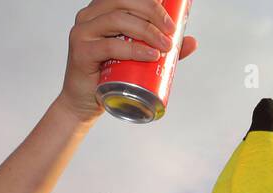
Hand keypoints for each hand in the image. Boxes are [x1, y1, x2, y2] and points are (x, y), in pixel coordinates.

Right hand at [58, 0, 198, 122]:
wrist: (86, 103)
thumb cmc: (110, 77)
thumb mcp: (139, 58)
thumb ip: (161, 47)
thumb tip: (191, 41)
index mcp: (102, 11)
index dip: (151, 3)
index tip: (171, 21)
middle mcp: (90, 16)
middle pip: (123, 2)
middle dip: (152, 13)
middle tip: (171, 32)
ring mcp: (83, 32)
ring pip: (118, 20)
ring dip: (146, 31)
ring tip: (164, 46)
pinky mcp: (81, 51)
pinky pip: (110, 46)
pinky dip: (133, 49)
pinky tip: (149, 55)